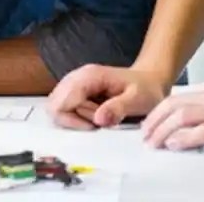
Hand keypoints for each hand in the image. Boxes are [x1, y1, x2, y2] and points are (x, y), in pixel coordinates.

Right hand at [45, 65, 168, 129]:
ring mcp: (73, 83)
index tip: (96, 125)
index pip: (61, 103)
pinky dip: (76, 116)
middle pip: (54, 106)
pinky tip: (94, 114)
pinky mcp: (74, 91)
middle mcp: (76, 77)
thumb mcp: (138, 100)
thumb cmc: (145, 89)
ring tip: (98, 117)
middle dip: (73, 120)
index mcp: (88, 77)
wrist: (148, 81)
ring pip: (56, 107)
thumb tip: (98, 120)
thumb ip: (118, 108)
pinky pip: (63, 107)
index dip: (74, 121)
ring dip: (74, 119)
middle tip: (98, 121)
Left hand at [142, 73, 203, 150]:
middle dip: (154, 121)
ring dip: (162, 130)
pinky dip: (184, 138)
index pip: (179, 96)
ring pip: (181, 116)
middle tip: (145, 136)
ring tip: (154, 143)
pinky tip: (176, 145)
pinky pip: (202, 131)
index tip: (153, 122)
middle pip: (173, 104)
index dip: (161, 110)